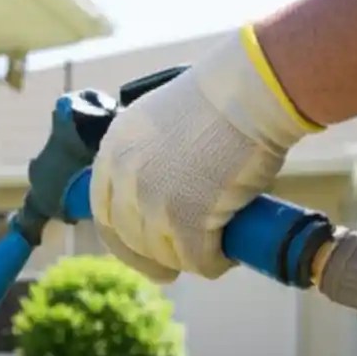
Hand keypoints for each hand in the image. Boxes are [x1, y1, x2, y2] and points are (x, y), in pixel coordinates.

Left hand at [90, 26, 322, 282]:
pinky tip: (227, 259)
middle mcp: (125, 179)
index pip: (104, 212)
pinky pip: (197, 259)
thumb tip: (165, 188)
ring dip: (186, 260)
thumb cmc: (222, 95)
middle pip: (130, 239)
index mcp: (113, 151)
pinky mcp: (187, 220)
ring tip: (210, 254)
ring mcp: (153, 202)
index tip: (141, 250)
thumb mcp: (163, 120)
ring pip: (163, 253)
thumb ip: (151, 153)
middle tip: (175, 266)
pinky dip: (213, 264)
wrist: (252, 89)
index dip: (123, 238)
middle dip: (152, 258)